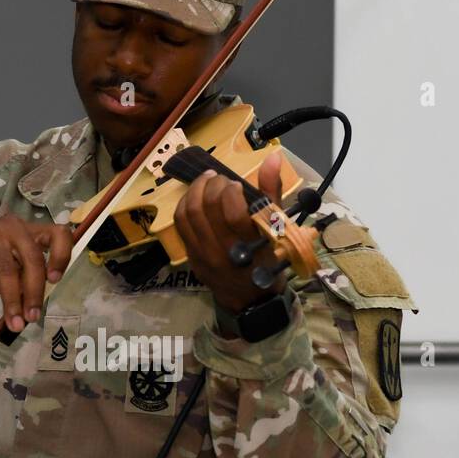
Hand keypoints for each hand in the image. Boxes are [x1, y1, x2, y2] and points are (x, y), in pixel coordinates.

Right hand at [0, 216, 72, 333]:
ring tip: (15, 326)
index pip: (58, 234)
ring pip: (6, 272)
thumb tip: (33, 307)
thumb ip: (25, 278)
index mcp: (30, 231)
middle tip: (33, 317)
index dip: (61, 256)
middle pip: (32, 258)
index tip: (55, 280)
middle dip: (35, 291)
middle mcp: (14, 229)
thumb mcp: (11, 262)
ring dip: (12, 303)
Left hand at [172, 150, 286, 314]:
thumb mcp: (278, 230)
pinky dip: (186, 203)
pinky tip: (196, 196)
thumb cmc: (270, 263)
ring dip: (196, 189)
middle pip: (206, 207)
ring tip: (207, 180)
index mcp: (249, 246)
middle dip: (212, 184)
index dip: (231, 190)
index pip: (232, 212)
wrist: (251, 301)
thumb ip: (272, 193)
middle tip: (221, 179)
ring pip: (189, 212)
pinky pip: (180, 223)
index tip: (237, 185)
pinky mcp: (191, 256)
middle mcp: (223, 251)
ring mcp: (204, 255)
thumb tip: (272, 157)